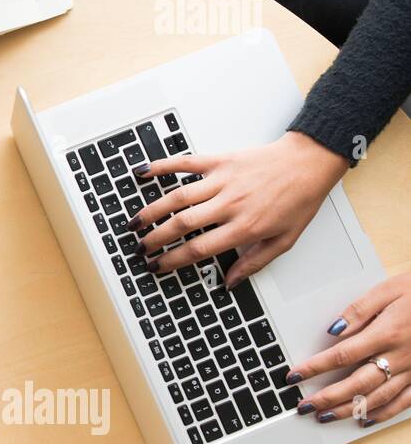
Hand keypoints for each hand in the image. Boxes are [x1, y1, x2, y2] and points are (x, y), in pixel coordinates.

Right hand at [125, 131, 347, 286]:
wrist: (309, 163)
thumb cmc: (299, 200)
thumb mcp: (284, 240)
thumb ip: (254, 263)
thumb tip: (230, 283)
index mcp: (245, 227)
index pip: (199, 248)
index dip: (173, 260)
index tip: (158, 266)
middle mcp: (230, 204)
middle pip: (181, 224)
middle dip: (155, 239)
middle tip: (140, 249)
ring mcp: (222, 181)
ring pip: (177, 197)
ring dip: (150, 211)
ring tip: (134, 223)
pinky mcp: (220, 161)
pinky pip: (185, 164)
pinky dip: (161, 167)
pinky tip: (142, 173)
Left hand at [284, 274, 410, 424]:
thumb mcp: (389, 289)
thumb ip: (359, 309)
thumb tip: (333, 330)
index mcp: (387, 333)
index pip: (341, 355)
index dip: (314, 368)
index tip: (294, 376)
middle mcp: (400, 356)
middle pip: (357, 383)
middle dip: (327, 397)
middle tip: (303, 406)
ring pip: (378, 397)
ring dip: (349, 410)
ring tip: (325, 417)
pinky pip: (404, 402)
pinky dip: (384, 413)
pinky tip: (366, 419)